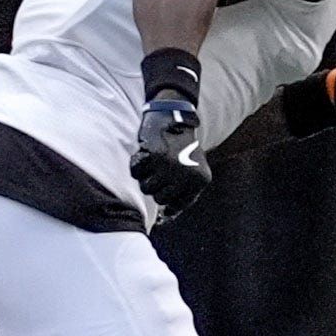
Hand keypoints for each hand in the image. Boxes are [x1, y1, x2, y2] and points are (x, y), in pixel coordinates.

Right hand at [131, 95, 211, 218]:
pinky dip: (136, 165)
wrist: (174, 116)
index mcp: (199, 181)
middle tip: (160, 169)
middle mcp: (185, 175)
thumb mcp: (193, 171)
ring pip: (146, 188)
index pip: (174, 206)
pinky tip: (145, 154)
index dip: (165, 198)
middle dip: (155, 186)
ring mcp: (169, 166)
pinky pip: (135, 172)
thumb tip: (165, 219)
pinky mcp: (154, 155)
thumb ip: (183, 195)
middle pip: (158, 199)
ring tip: (155, 162)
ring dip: (146, 176)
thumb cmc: (181, 148)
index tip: (164, 186)